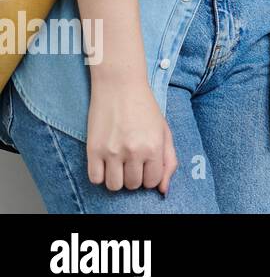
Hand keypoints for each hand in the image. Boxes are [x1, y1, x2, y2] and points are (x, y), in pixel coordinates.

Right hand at [85, 80, 177, 194]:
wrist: (120, 86)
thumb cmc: (145, 108)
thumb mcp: (164, 131)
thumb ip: (169, 161)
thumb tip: (163, 191)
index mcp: (154, 146)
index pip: (152, 182)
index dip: (149, 175)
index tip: (146, 164)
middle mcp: (134, 150)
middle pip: (133, 184)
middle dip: (134, 176)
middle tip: (132, 160)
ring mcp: (112, 151)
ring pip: (114, 186)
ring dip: (117, 178)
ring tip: (119, 162)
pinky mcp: (93, 149)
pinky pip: (95, 179)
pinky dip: (100, 175)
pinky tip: (106, 162)